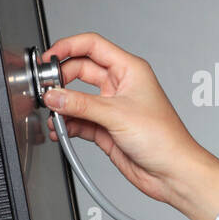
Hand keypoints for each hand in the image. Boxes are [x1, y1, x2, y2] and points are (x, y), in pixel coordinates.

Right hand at [39, 32, 218, 208]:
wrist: (172, 172)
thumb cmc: (164, 138)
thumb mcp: (117, 114)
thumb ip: (81, 104)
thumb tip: (54, 96)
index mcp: (129, 70)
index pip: (93, 46)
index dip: (69, 47)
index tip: (49, 58)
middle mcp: (120, 86)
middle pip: (80, 71)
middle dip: (61, 80)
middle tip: (46, 90)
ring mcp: (112, 108)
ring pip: (77, 98)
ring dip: (63, 106)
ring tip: (54, 115)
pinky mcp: (106, 129)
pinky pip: (79, 121)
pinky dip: (67, 125)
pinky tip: (61, 131)